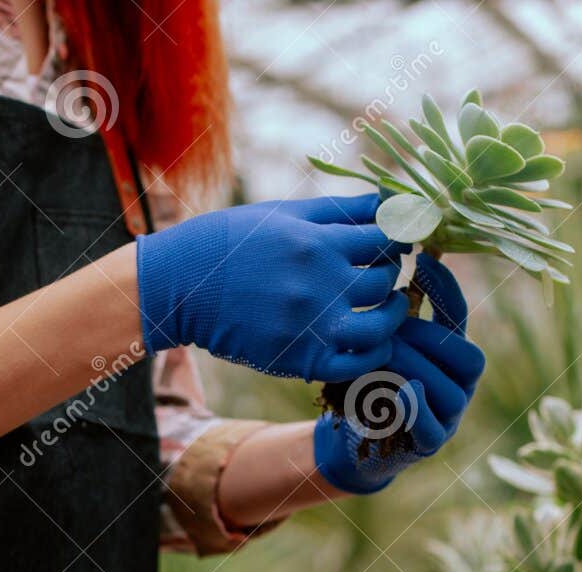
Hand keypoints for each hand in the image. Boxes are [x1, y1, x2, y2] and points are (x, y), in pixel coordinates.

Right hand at [135, 194, 409, 381]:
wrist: (183, 286)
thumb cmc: (232, 241)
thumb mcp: (283, 213)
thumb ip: (338, 209)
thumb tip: (388, 197)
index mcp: (317, 242)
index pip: (385, 238)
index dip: (399, 237)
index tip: (396, 240)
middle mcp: (319, 283)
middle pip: (384, 279)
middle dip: (392, 271)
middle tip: (385, 270)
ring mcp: (311, 324)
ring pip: (382, 324)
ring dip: (395, 313)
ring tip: (392, 304)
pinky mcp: (300, 358)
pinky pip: (358, 363)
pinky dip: (377, 353)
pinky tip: (377, 341)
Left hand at [313, 254, 484, 494]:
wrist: (351, 442)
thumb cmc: (364, 385)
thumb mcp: (373, 345)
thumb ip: (387, 317)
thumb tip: (381, 263)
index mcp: (449, 354)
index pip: (458, 316)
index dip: (445, 288)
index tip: (422, 260)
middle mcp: (459, 383)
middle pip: (465, 355)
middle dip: (426, 338)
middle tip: (388, 329)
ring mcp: (449, 416)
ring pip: (449, 389)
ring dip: (415, 369)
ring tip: (383, 357)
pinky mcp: (430, 444)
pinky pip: (433, 427)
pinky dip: (417, 409)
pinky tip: (401, 391)